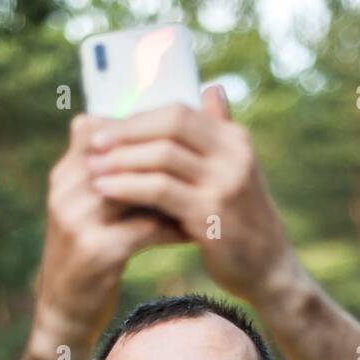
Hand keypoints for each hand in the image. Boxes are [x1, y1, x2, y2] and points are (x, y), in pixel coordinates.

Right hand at [35, 112, 188, 339]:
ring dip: (174, 193)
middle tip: (204, 162)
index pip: (109, 131)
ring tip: (204, 193)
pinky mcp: (94, 252)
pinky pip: (143, 230)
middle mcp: (66, 190)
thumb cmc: (91, 251)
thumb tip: (164, 138)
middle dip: (166, 160)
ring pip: (136, 190)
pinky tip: (193, 232)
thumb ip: (117, 174)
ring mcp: (77, 220)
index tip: (187, 141)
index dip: (149, 134)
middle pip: (124, 157)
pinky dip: (171, 228)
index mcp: (67, 173)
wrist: (65, 309)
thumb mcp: (94, 208)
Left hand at [82, 86, 298, 303]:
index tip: (106, 129)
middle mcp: (234, 154)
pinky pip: (160, 191)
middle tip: (92, 145)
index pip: (179, 112)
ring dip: (122, 161)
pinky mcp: (212, 213)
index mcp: (235, 139)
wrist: (268, 269)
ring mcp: (225, 183)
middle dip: (126, 133)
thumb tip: (211, 89)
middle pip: (170, 125)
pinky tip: (106, 191)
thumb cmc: (242, 222)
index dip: (138, 118)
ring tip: (91, 169)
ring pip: (162, 156)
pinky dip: (128, 187)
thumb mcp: (236, 171)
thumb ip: (219, 132)